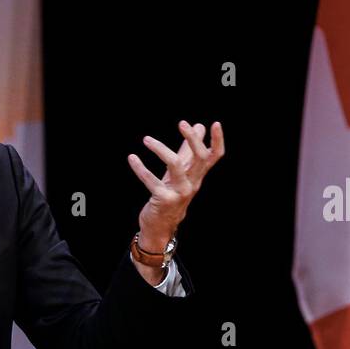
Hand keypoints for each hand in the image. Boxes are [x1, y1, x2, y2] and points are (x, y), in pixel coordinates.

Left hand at [128, 120, 224, 251]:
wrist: (161, 225)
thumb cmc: (171, 195)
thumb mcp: (181, 173)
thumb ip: (188, 150)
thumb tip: (199, 125)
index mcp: (198, 175)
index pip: (214, 156)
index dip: (218, 141)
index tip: (215, 123)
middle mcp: (192, 183)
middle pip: (199, 158)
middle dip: (192, 139)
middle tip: (182, 123)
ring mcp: (179, 192)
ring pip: (175, 165)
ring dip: (160, 149)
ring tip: (146, 139)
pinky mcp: (163, 199)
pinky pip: (151, 180)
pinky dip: (140, 168)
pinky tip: (132, 158)